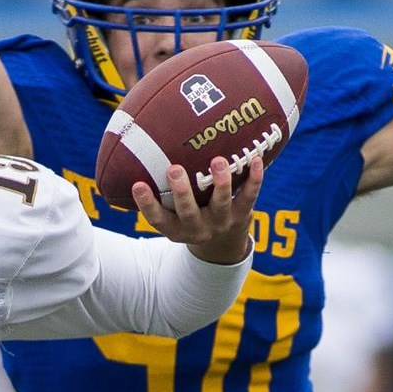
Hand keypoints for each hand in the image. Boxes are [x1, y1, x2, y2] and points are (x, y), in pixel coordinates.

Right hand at [132, 157, 261, 264]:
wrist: (223, 245)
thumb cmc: (188, 215)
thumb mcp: (171, 213)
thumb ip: (158, 189)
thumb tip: (136, 146)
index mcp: (176, 229)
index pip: (157, 219)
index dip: (146, 204)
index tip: (137, 184)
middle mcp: (197, 229)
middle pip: (188, 212)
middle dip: (181, 191)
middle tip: (174, 169)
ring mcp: (221, 223)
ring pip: (221, 204)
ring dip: (220, 183)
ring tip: (217, 160)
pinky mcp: (242, 215)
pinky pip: (249, 196)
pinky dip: (254, 179)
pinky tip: (256, 159)